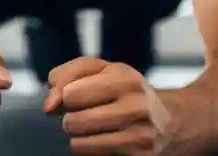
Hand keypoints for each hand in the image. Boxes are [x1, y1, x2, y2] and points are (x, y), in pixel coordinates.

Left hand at [44, 56, 174, 154]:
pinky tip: (104, 139)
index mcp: (125, 78)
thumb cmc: (124, 90)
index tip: (78, 94)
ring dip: (78, 136)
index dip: (66, 95)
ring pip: (79, 143)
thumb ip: (65, 76)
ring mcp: (140, 135)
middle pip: (72, 121)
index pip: (69, 93)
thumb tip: (49, 106)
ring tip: (93, 126)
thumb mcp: (99, 69)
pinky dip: (90, 149)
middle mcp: (136, 106)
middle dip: (70, 118)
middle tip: (86, 112)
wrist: (168, 118)